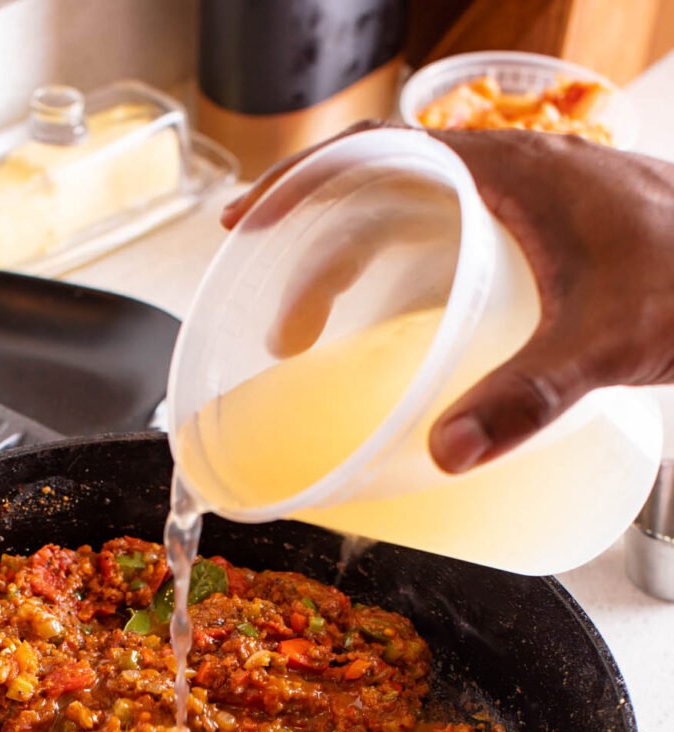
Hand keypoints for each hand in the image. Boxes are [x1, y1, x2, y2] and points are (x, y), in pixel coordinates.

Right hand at [222, 129, 673, 472]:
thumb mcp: (609, 340)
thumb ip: (530, 397)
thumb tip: (445, 453)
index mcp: (507, 173)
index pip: (377, 152)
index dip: (302, 183)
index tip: (249, 221)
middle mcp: (512, 180)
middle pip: (384, 194)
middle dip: (318, 251)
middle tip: (279, 322)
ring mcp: (530, 209)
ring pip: (418, 224)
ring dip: (361, 271)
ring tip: (319, 335)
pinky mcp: (549, 243)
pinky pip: (455, 248)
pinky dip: (410, 283)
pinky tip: (405, 336)